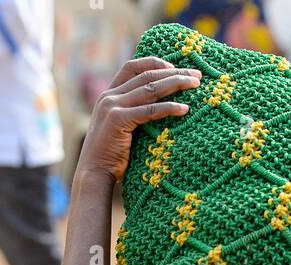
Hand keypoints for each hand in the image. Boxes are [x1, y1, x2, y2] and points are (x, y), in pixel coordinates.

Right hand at [77, 56, 201, 182]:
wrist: (94, 174)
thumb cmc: (111, 157)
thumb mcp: (119, 128)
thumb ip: (132, 114)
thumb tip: (157, 109)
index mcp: (109, 95)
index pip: (132, 67)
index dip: (154, 63)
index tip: (175, 66)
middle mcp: (109, 96)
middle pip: (146, 75)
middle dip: (174, 72)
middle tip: (196, 75)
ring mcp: (113, 107)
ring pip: (150, 89)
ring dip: (176, 83)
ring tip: (196, 85)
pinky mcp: (118, 120)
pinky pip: (149, 111)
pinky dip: (169, 108)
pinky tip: (185, 109)